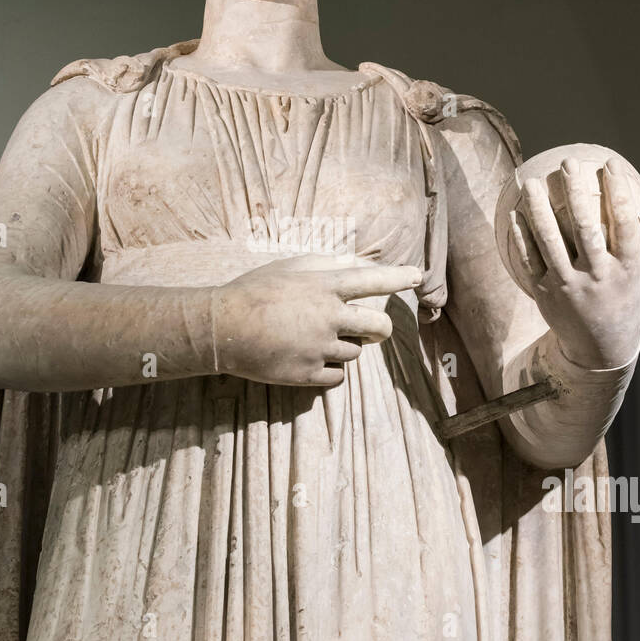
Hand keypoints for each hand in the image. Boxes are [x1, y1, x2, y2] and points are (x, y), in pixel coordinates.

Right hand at [212, 254, 421, 386]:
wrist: (222, 328)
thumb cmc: (252, 292)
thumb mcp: (287, 268)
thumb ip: (323, 265)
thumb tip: (352, 263)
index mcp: (324, 286)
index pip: (373, 280)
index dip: (398, 277)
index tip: (416, 276)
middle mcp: (329, 316)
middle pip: (378, 326)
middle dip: (380, 329)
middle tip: (372, 330)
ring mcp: (320, 347)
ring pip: (355, 353)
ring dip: (343, 348)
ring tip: (313, 341)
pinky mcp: (308, 374)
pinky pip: (337, 376)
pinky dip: (329, 370)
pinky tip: (310, 361)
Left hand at [509, 157, 639, 368]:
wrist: (598, 350)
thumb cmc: (627, 304)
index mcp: (626, 270)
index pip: (625, 224)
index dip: (619, 192)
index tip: (610, 164)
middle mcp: (597, 277)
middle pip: (585, 228)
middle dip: (576, 192)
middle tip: (567, 164)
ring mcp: (568, 286)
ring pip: (550, 241)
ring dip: (538, 209)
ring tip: (531, 182)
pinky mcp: (545, 294)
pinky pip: (529, 260)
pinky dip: (521, 236)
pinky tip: (515, 213)